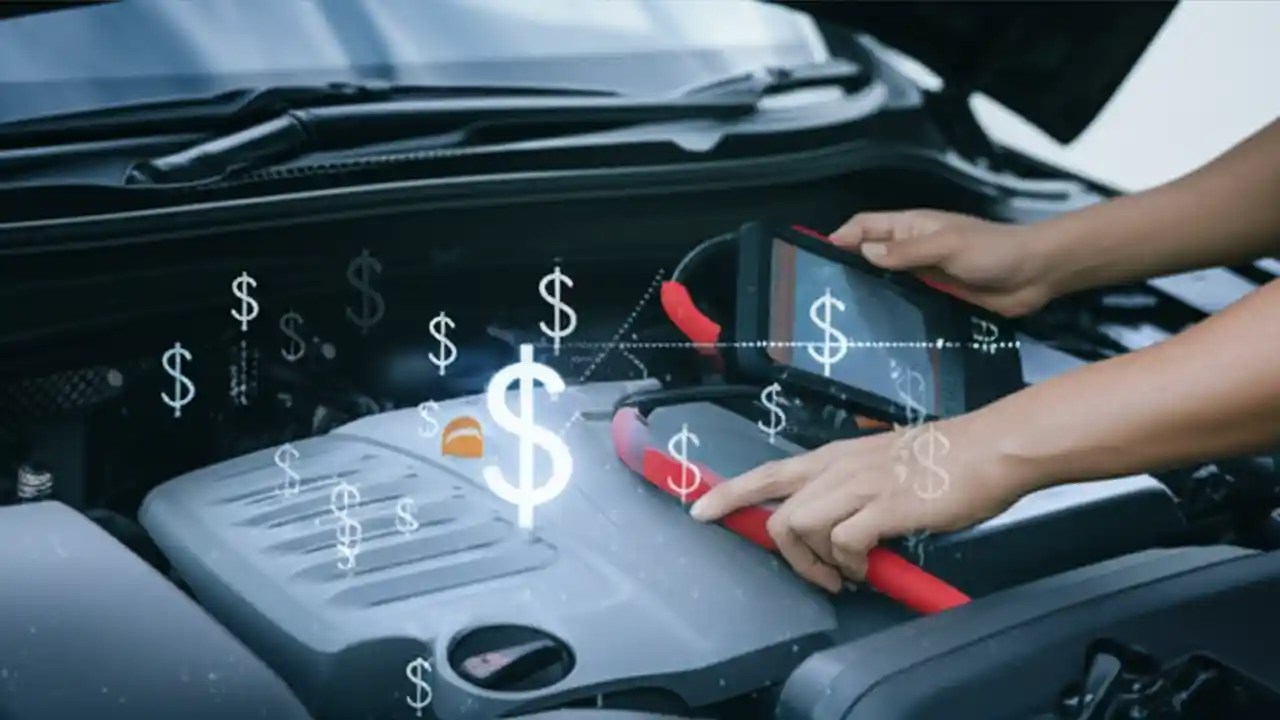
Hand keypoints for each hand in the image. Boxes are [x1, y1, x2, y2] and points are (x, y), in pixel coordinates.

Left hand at [688, 417, 1024, 591]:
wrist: (988, 449)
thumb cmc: (942, 459)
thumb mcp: (882, 464)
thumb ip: (853, 489)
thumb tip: (839, 527)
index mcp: (834, 456)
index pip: (767, 472)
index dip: (729, 494)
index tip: (698, 510)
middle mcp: (838, 467)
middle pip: (779, 514)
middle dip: (791, 556)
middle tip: (823, 576)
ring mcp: (860, 486)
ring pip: (802, 527)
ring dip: (821, 562)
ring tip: (851, 572)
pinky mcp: (886, 507)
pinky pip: (845, 542)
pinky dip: (852, 564)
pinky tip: (872, 566)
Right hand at [830, 209, 1058, 317]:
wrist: (1035, 274)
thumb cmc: (993, 251)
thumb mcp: (947, 246)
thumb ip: (906, 252)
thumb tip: (865, 253)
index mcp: (913, 227)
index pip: (867, 226)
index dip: (842, 236)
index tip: (817, 254)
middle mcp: (914, 248)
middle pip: (871, 253)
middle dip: (847, 264)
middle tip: (823, 290)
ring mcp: (924, 272)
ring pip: (885, 279)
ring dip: (868, 289)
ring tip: (842, 311)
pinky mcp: (937, 294)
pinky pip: (906, 299)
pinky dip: (890, 307)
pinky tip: (877, 323)